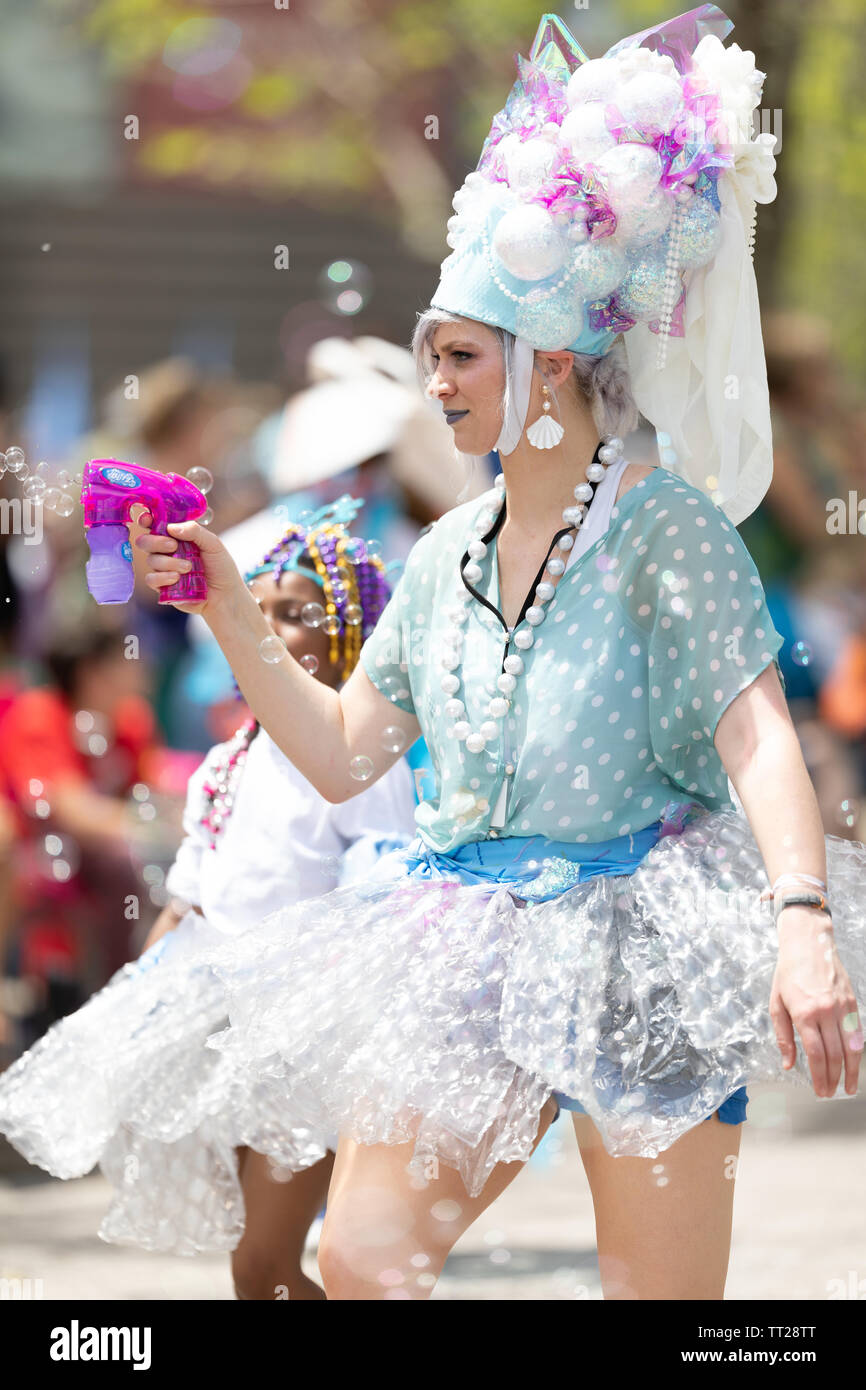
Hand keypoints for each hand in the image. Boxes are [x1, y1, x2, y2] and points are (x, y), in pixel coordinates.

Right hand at [135, 513, 244, 615]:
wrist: (225, 595)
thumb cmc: (221, 567)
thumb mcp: (213, 544)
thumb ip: (194, 531)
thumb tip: (171, 527)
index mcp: (177, 537)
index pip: (156, 525)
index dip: (147, 520)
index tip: (147, 519)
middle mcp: (167, 551)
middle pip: (145, 541)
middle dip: (156, 541)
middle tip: (173, 546)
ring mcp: (164, 569)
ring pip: (151, 560)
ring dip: (169, 562)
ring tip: (188, 567)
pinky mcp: (163, 586)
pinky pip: (151, 579)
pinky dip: (162, 577)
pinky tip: (176, 578)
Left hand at [770, 907, 861, 1097]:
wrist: (808, 943)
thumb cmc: (788, 973)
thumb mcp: (776, 1003)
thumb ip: (783, 1036)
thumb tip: (788, 1063)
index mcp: (804, 1013)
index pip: (815, 1054)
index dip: (819, 1076)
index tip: (820, 1090)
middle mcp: (825, 1011)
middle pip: (834, 1055)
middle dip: (833, 1078)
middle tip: (830, 1093)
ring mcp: (842, 1007)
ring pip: (851, 1047)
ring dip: (851, 1070)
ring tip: (849, 1087)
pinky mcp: (852, 1002)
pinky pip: (858, 1032)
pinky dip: (857, 1051)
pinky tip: (855, 1063)